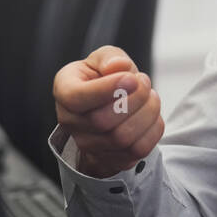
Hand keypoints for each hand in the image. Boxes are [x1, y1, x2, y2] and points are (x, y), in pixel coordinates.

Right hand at [52, 45, 163, 178]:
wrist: (108, 105)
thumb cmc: (103, 78)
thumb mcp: (103, 59)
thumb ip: (110, 57)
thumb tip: (118, 66)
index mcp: (64, 90)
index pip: (76, 98)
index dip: (106, 90)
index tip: (132, 78)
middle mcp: (70, 121)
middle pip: (102, 121)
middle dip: (134, 98)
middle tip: (144, 82)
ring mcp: (89, 144)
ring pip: (122, 138)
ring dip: (146, 113)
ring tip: (150, 96)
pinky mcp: (111, 159)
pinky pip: (138, 150)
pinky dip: (152, 130)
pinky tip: (151, 114)